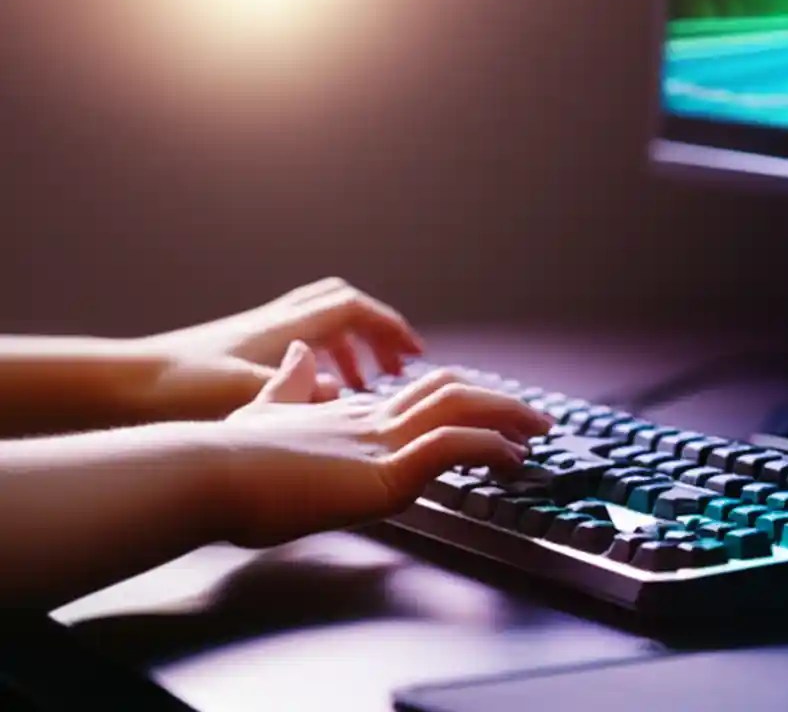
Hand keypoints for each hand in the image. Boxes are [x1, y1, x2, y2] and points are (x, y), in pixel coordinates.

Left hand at [140, 277, 425, 419]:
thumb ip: (297, 394)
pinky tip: (315, 396)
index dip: (389, 327)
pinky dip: (321, 363)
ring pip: (319, 325)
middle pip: (340, 306)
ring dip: (349, 349)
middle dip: (375, 331)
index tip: (414, 353)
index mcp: (283, 329)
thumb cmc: (176, 389)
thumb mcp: (243, 394)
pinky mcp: (240, 352)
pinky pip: (299, 345)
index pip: (353, 310)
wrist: (119, 385)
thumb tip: (343, 395)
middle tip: (395, 363)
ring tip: (362, 385)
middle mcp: (274, 324)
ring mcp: (256, 335)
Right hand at [209, 341, 550, 547]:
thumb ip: (288, 391)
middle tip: (536, 417)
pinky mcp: (382, 472)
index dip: (461, 397)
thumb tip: (302, 358)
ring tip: (540, 434)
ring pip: (460, 408)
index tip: (490, 409)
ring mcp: (377, 442)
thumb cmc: (222, 460)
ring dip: (508, 417)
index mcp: (347, 416)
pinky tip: (512, 457)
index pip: (419, 395)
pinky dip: (489, 446)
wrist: (202, 474)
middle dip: (500, 402)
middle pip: (451, 392)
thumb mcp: (261, 417)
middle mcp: (369, 421)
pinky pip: (451, 445)